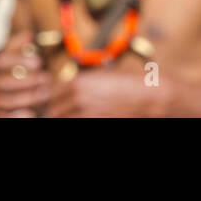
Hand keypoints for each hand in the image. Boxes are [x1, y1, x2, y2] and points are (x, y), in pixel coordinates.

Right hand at [0, 31, 51, 117]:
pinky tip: (31, 113)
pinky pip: (1, 115)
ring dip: (28, 97)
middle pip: (3, 82)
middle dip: (28, 80)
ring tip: (46, 92)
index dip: (19, 60)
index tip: (39, 61)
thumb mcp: (3, 57)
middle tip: (47, 78)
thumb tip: (28, 35)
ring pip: (5, 100)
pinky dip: (15, 116)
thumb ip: (13, 46)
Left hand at [47, 67, 170, 117]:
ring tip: (78, 114)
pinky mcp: (93, 123)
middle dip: (60, 110)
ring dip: (68, 117)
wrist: (149, 97)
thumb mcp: (103, 76)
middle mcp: (78, 98)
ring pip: (62, 119)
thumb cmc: (130, 85)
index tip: (60, 99)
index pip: (52, 92)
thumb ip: (83, 82)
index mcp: (78, 82)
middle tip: (68, 110)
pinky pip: (77, 124)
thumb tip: (68, 89)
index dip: (56, 96)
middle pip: (54, 109)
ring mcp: (85, 115)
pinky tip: (90, 116)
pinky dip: (78, 120)